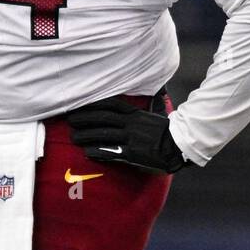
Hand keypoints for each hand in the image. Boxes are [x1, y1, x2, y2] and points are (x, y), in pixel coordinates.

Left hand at [65, 95, 188, 173]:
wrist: (178, 146)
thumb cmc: (166, 130)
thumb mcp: (157, 114)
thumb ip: (148, 106)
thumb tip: (150, 96)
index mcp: (135, 114)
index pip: (111, 105)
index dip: (94, 104)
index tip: (81, 104)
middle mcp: (131, 124)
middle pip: (103, 118)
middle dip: (85, 118)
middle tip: (71, 120)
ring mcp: (131, 139)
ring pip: (103, 135)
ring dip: (86, 135)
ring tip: (74, 136)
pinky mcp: (131, 153)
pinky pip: (110, 151)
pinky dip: (97, 151)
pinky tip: (87, 152)